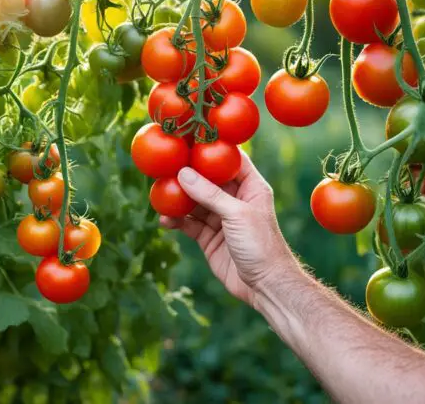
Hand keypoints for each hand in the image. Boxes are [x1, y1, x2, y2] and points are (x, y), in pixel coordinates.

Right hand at [160, 152, 296, 304]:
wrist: (265, 285)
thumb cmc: (261, 244)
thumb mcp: (237, 214)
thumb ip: (210, 194)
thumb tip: (183, 173)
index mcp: (250, 186)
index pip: (229, 160)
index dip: (210, 149)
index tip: (188, 139)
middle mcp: (235, 199)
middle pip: (206, 180)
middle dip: (186, 174)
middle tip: (164, 167)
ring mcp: (221, 219)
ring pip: (194, 202)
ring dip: (177, 199)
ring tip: (158, 194)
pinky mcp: (209, 238)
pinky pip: (189, 224)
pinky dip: (176, 221)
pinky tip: (164, 219)